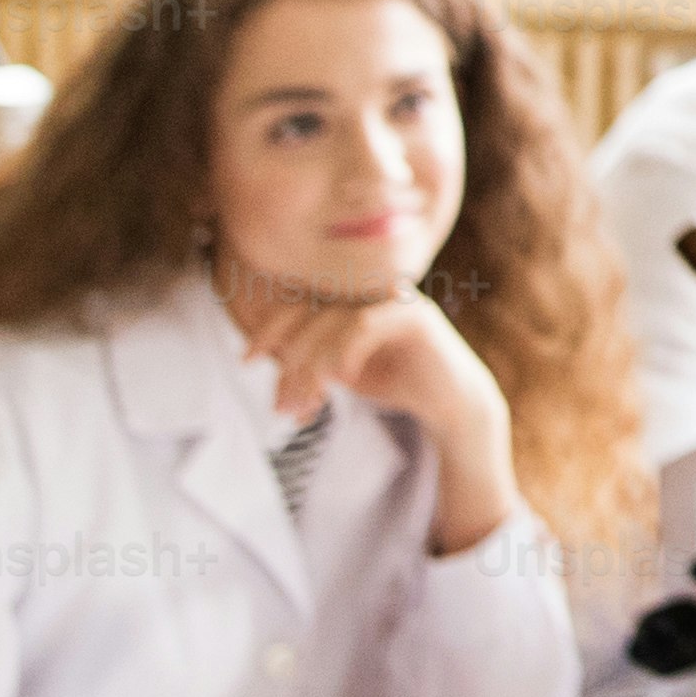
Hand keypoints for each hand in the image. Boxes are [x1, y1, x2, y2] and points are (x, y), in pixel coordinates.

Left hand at [222, 272, 520, 554]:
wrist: (449, 402)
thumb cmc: (393, 380)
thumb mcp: (339, 367)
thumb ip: (309, 355)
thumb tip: (264, 355)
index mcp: (349, 297)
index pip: (297, 302)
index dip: (268, 328)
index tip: (246, 360)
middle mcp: (368, 289)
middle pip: (309, 312)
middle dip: (288, 361)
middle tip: (281, 404)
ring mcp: (391, 298)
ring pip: (332, 323)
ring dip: (311, 369)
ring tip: (305, 407)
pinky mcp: (413, 313)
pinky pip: (363, 326)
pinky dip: (343, 354)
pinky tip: (340, 381)